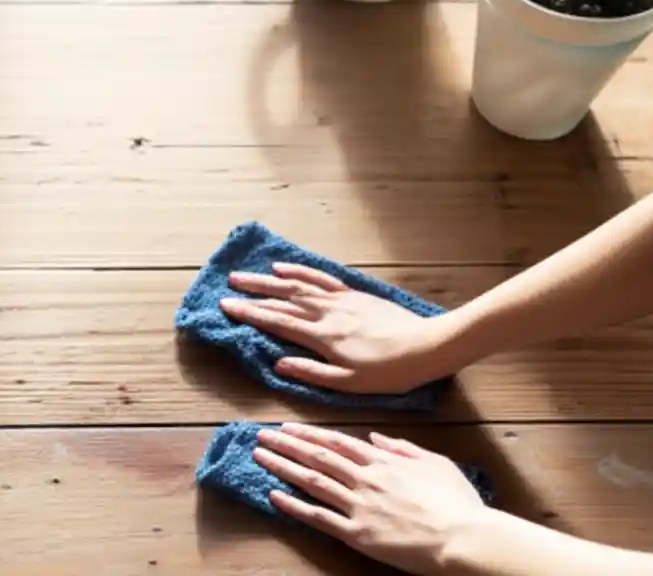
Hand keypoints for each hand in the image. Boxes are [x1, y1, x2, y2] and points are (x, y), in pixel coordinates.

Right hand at [219, 262, 463, 393]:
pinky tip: (284, 268)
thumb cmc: (389, 372)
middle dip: (252, 293)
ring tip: (246, 275)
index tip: (226, 306)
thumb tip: (278, 363)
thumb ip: (312, 372)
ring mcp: (340, 300)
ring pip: (297, 286)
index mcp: (323, 337)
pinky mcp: (353, 294)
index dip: (250, 314)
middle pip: (282, 299)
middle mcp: (327, 313)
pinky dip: (299, 272)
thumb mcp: (350, 383)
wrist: (427, 346)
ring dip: (269, 280)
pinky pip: (320, 279)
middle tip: (226, 287)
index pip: (278, 323)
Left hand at [254, 423, 490, 575]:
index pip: (337, 443)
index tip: (288, 427)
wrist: (464, 537)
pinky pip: (318, 517)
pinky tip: (273, 494)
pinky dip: (293, 505)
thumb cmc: (457, 502)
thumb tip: (374, 438)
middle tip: (262, 435)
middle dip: (287, 444)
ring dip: (282, 466)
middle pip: (318, 456)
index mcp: (383, 461)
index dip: (309, 434)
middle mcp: (366, 479)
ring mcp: (359, 505)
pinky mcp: (357, 534)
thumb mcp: (435, 463)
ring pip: (312, 480)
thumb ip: (402, 448)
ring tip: (259, 456)